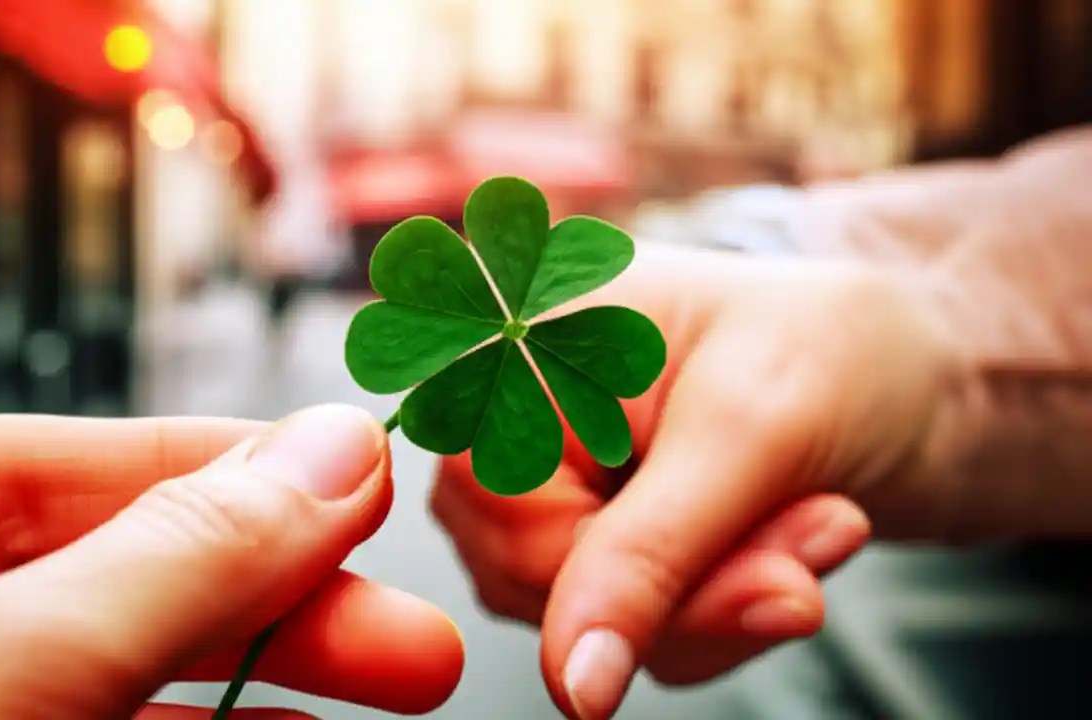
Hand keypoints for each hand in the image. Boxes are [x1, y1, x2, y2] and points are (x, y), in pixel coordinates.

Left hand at [0, 405, 462, 717]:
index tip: (343, 470)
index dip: (198, 460)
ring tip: (397, 675)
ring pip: (126, 674)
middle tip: (406, 615)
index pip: (18, 470)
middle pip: (102, 576)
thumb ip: (167, 560)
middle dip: (272, 587)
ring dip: (274, 666)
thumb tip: (331, 451)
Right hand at [433, 246, 967, 717]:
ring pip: (575, 617)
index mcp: (514, 343)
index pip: (512, 517)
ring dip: (709, 605)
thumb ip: (649, 560)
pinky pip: (610, 627)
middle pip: (532, 576)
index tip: (772, 587)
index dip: (631, 581)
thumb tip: (575, 684)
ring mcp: (534, 475)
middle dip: (692, 591)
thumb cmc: (830, 346)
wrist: (899, 370)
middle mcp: (502, 410)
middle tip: (809, 535)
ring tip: (802, 522)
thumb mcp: (752, 436)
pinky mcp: (574, 525)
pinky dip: (705, 614)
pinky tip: (764, 540)